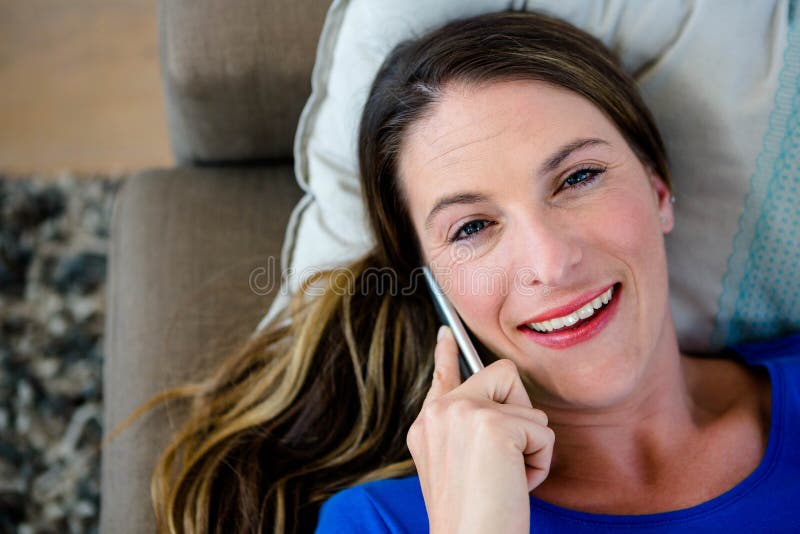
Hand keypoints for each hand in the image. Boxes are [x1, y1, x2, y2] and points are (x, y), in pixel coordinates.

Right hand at [406, 326, 553, 533]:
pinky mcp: (491, 424)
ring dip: (531, 448)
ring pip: (528, 407)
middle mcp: (439, 413)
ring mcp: (462, 413)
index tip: (446, 332)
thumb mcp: (457, 468)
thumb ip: (466, 431)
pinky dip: (540, 462)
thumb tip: (498, 405)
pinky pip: (543, 431)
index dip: (446, 353)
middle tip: (506, 460)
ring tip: (507, 479)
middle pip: (502, 376)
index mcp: (427, 426)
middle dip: (521, 417)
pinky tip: (515, 484)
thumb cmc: (474, 519)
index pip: (442, 377)